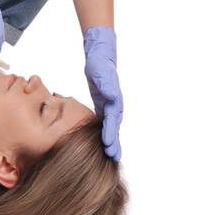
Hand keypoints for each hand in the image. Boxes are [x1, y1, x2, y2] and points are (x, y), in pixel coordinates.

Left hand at [84, 26, 122, 160]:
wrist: (100, 57)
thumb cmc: (100, 64)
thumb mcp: (101, 73)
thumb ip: (106, 85)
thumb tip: (113, 97)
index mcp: (113, 100)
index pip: (112, 121)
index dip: (111, 134)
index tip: (109, 146)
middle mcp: (113, 105)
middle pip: (114, 127)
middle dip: (114, 142)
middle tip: (112, 157)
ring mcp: (109, 106)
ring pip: (111, 127)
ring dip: (111, 141)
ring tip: (111, 156)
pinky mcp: (103, 105)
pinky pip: (105, 122)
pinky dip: (104, 133)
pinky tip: (102, 143)